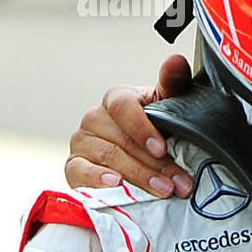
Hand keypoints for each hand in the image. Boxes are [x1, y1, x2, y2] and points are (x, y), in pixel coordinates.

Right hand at [65, 54, 194, 196]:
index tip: (163, 148)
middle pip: (120, 139)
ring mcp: (82, 141)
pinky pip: (79, 171)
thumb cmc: (158, 128)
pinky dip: (97, 179)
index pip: (122, 106)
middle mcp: (95, 118)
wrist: (142, 158)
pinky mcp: (74, 165)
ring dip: (138, 176)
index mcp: (118, 100)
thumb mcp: (170, 107)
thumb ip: (173, 84)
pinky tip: (116, 185)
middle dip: (154, 165)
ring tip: (164, 191)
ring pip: (108, 158)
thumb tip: (175, 60)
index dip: (142, 128)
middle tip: (178, 183)